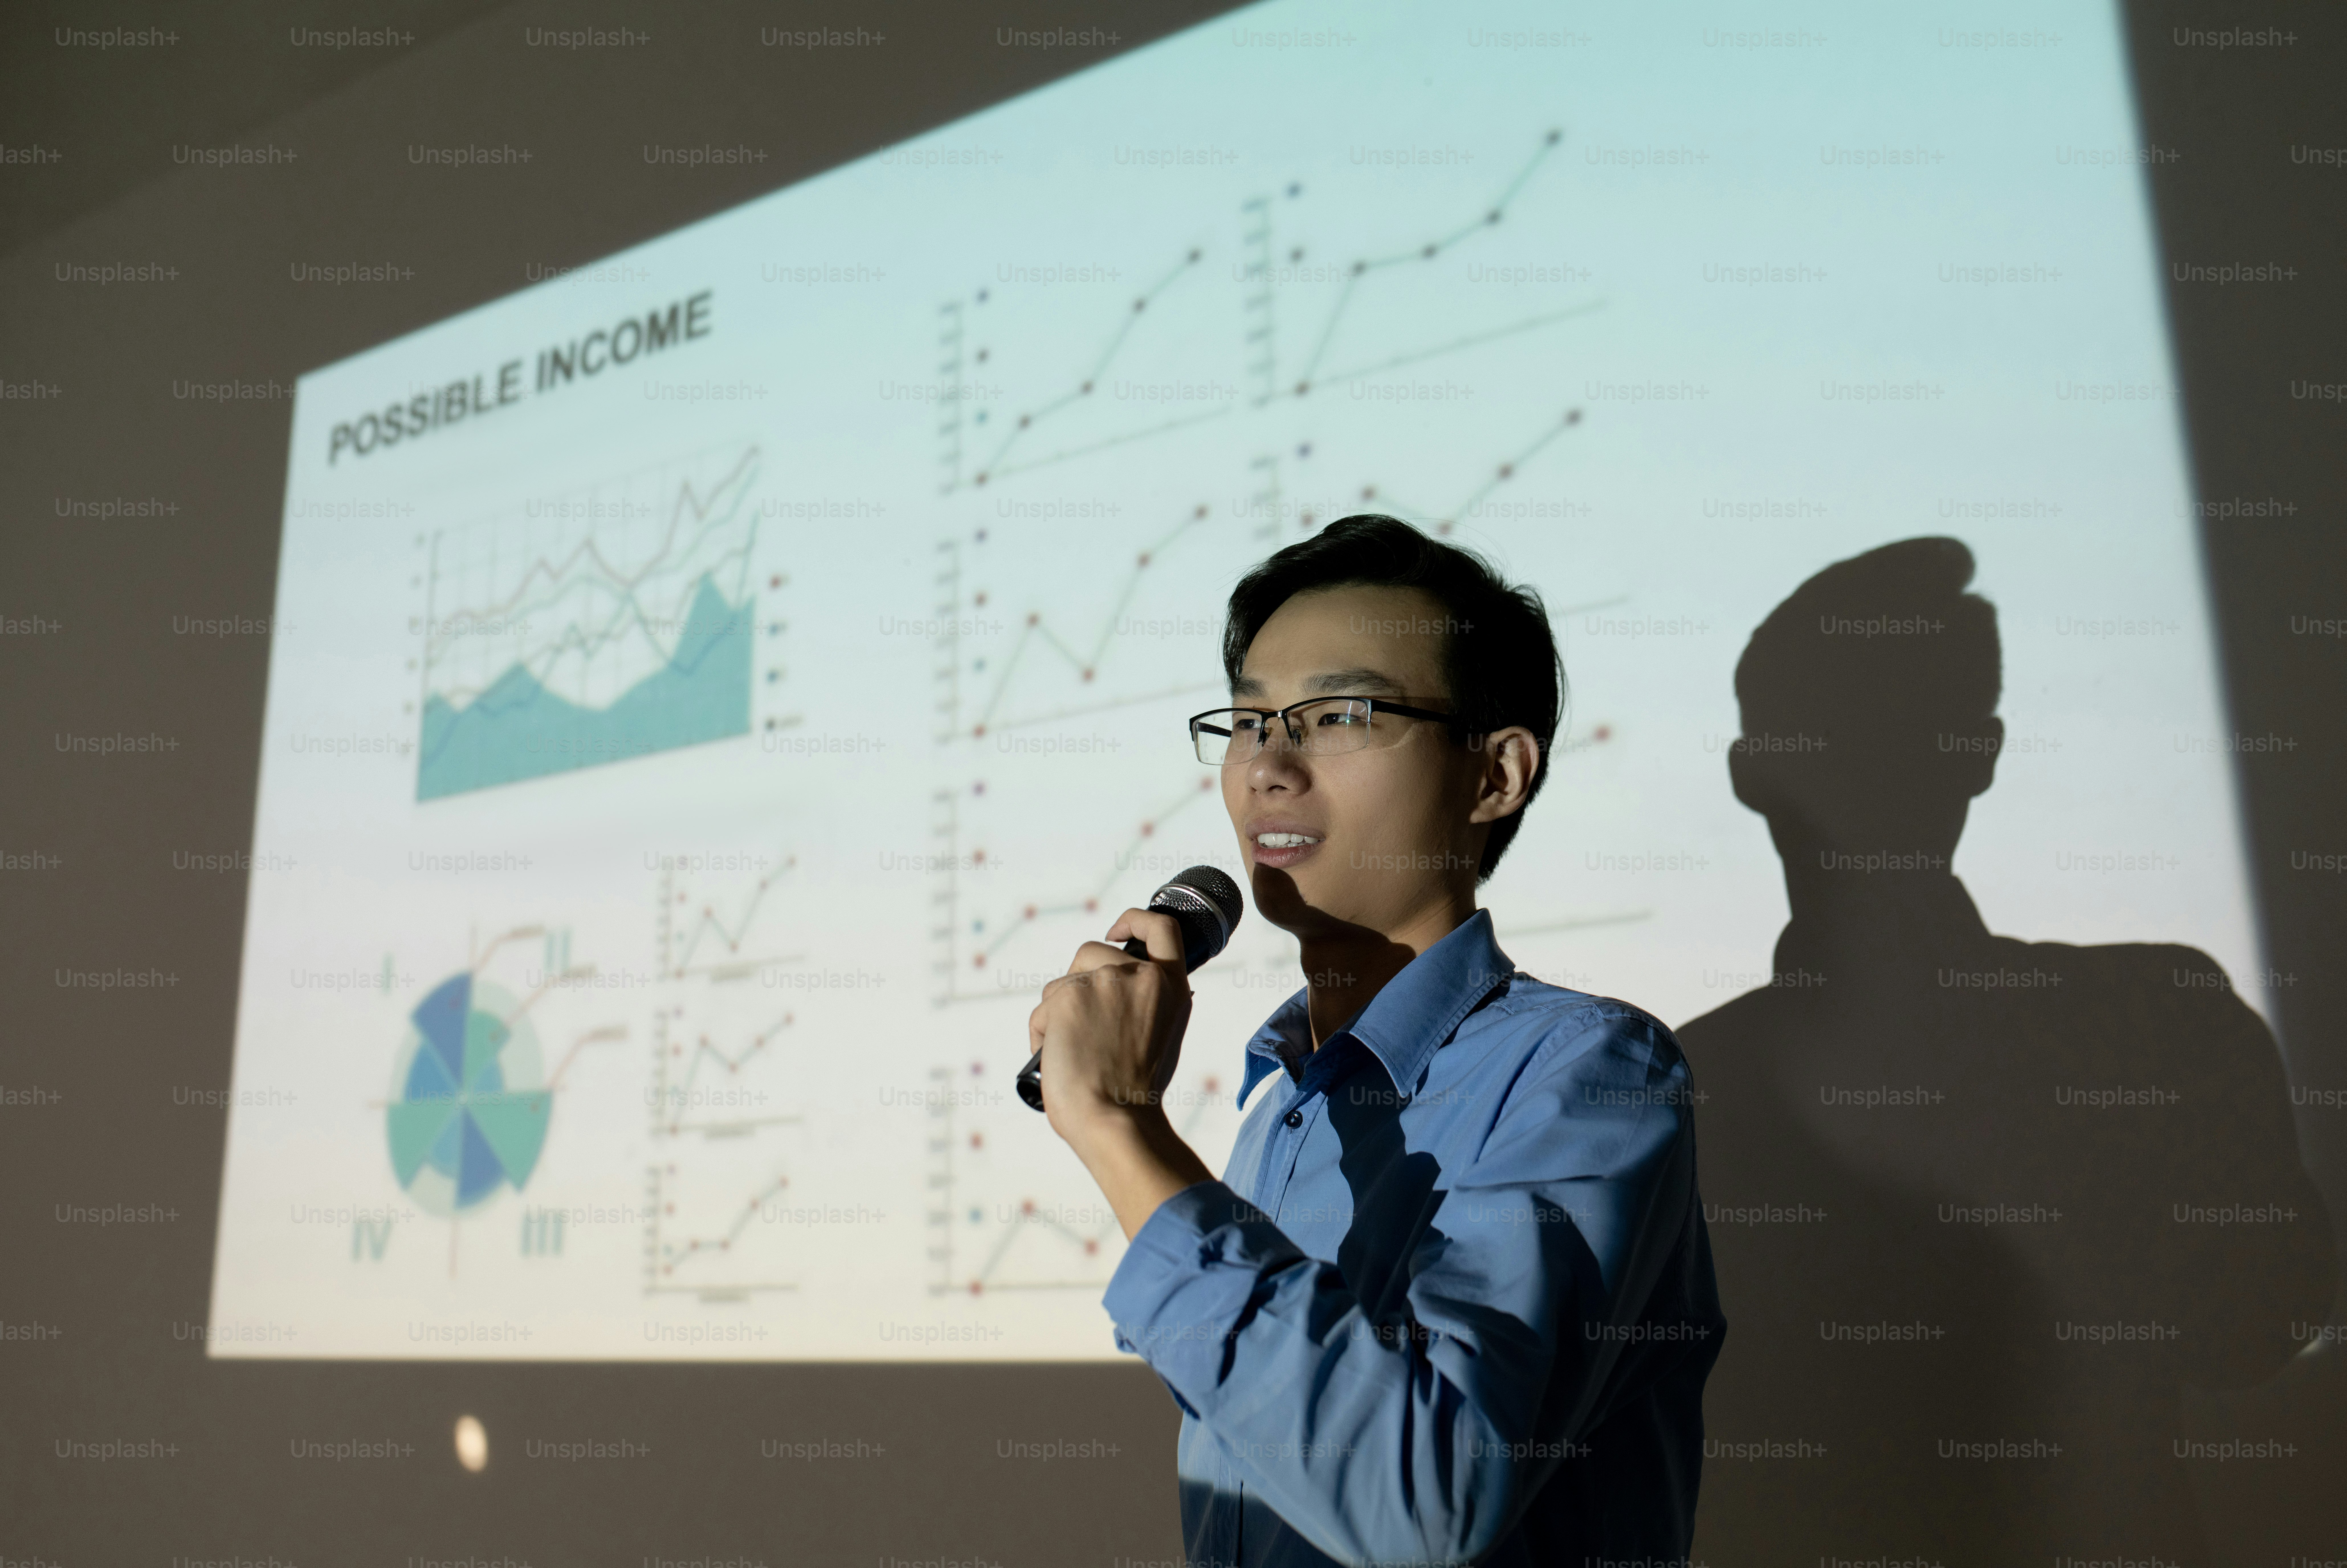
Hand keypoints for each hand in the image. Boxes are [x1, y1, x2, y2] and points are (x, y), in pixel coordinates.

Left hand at [1026, 908, 1214, 1239]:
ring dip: (1058, 1012)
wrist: (1115, 1119)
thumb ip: (1147, 1003)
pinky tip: (1053, 1058)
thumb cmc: (1134, 1093)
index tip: (1115, 931)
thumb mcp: (1162, 1036)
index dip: (1133, 920)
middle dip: (1078, 983)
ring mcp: (1104, 981)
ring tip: (1071, 1052)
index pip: (1160, 928)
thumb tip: (1117, 989)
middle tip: (1083, 1030)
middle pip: (1092, 953)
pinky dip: (1041, 1032)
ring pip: (1062, 982)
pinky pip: (1042, 1008)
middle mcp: (1140, 977)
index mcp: (1171, 987)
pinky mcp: (1069, 995)